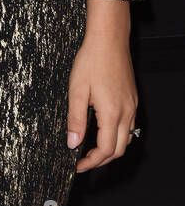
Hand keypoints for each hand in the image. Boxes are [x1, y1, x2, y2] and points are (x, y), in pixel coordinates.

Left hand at [67, 23, 137, 173]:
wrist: (109, 40)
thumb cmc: (93, 60)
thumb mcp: (77, 90)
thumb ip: (75, 119)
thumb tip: (72, 142)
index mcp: (112, 112)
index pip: (106, 150)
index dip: (91, 162)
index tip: (78, 165)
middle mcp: (126, 112)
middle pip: (119, 150)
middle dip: (101, 160)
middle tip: (83, 161)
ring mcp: (131, 106)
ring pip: (126, 139)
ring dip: (111, 149)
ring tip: (91, 149)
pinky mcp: (132, 99)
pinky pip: (128, 126)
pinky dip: (117, 135)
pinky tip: (103, 131)